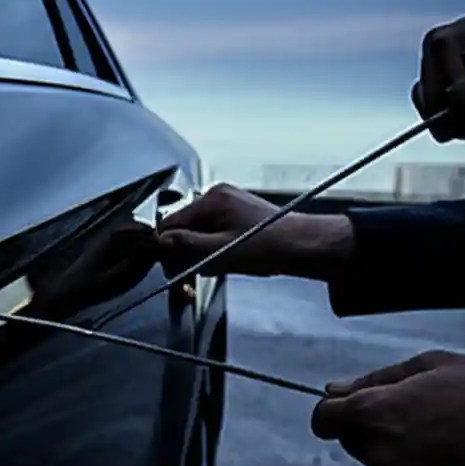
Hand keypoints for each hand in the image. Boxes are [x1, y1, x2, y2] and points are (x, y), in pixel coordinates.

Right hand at [156, 184, 353, 278]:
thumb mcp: (222, 251)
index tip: (172, 266)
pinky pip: (214, 230)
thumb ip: (187, 246)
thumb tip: (161, 242)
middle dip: (188, 250)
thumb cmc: (269, 247)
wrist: (303, 245)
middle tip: (199, 269)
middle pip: (185, 225)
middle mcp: (218, 195)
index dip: (169, 246)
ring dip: (203, 251)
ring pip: (199, 230)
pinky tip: (229, 259)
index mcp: (213, 199)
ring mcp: (229, 202)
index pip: (172, 222)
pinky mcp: (238, 212)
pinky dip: (215, 246)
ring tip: (220, 265)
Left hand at [312, 350, 464, 465]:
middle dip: (372, 423)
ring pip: (380, 460)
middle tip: (421, 406)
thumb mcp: (437, 364)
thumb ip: (377, 378)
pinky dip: (419, 465)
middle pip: (352, 439)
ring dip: (398, 443)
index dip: (335, 408)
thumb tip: (335, 389)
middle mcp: (382, 453)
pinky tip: (458, 449)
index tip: (351, 404)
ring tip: (449, 425)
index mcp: (378, 413)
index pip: (324, 418)